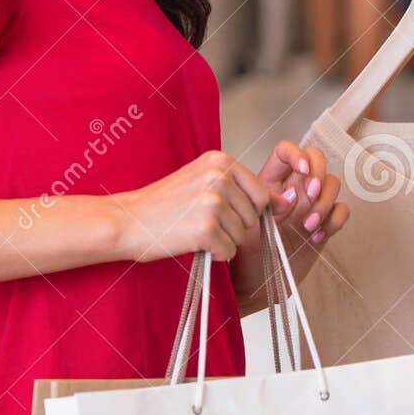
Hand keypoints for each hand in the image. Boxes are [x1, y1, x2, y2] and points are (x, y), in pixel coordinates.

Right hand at [113, 150, 276, 263]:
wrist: (126, 220)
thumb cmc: (164, 204)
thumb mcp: (203, 181)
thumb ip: (241, 187)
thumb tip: (287, 201)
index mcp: (220, 160)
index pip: (261, 193)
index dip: (248, 211)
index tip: (226, 216)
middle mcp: (220, 176)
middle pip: (255, 215)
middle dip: (237, 226)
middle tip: (206, 224)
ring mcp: (214, 201)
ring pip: (243, 235)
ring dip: (224, 240)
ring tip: (196, 231)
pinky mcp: (206, 227)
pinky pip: (229, 251)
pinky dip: (215, 254)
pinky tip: (194, 243)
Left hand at [257, 139, 347, 246]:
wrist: (259, 278)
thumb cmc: (249, 249)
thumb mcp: (252, 221)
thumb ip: (270, 203)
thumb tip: (293, 193)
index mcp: (272, 180)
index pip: (285, 151)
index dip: (296, 154)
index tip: (301, 169)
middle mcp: (294, 186)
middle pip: (317, 158)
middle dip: (318, 173)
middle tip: (310, 194)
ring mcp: (312, 202)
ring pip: (332, 183)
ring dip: (324, 203)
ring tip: (308, 226)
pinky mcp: (325, 221)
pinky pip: (342, 210)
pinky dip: (334, 221)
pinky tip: (317, 236)